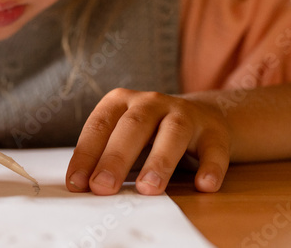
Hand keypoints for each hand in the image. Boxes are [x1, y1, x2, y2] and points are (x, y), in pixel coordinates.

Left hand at [65, 88, 231, 194]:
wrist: (200, 117)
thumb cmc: (148, 134)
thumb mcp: (121, 138)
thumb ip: (102, 158)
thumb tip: (81, 188)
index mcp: (121, 102)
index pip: (99, 125)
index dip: (87, 154)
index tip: (77, 183)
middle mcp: (152, 102)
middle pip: (133, 126)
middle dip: (116, 157)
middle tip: (102, 187)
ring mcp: (185, 114)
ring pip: (173, 133)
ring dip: (160, 162)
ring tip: (148, 189)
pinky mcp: (214, 132)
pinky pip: (214, 149)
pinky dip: (211, 167)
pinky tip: (204, 186)